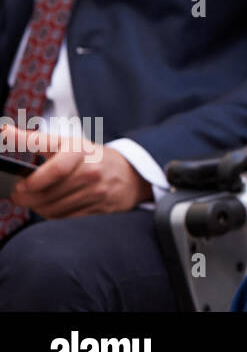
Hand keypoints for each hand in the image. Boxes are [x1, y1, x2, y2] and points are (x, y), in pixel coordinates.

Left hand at [2, 124, 150, 217]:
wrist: (129, 174)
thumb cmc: (90, 157)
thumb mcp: (65, 143)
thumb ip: (32, 140)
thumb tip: (2, 132)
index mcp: (80, 151)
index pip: (55, 170)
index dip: (32, 182)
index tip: (20, 185)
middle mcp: (92, 171)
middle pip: (48, 195)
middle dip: (27, 198)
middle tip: (21, 194)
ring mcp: (97, 192)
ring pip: (53, 210)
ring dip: (40, 208)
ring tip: (40, 199)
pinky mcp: (100, 210)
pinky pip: (66, 220)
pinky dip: (56, 216)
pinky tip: (57, 206)